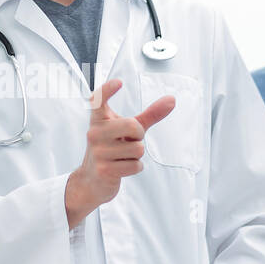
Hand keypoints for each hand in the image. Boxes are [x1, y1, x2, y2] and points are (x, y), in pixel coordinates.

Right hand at [65, 78, 174, 227]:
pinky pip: (136, 165)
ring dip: (137, 155)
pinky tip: (122, 168)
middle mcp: (94, 133)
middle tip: (129, 141)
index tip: (119, 82)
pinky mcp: (104, 170)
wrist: (92, 180)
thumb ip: (149, 115)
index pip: (98, 100)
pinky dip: (135, 167)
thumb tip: (172, 99)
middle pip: (133, 126)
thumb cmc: (113, 148)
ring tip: (123, 156)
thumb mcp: (129, 130)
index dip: (107, 90)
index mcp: (98, 120)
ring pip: (138, 149)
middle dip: (139, 136)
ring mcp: (98, 152)